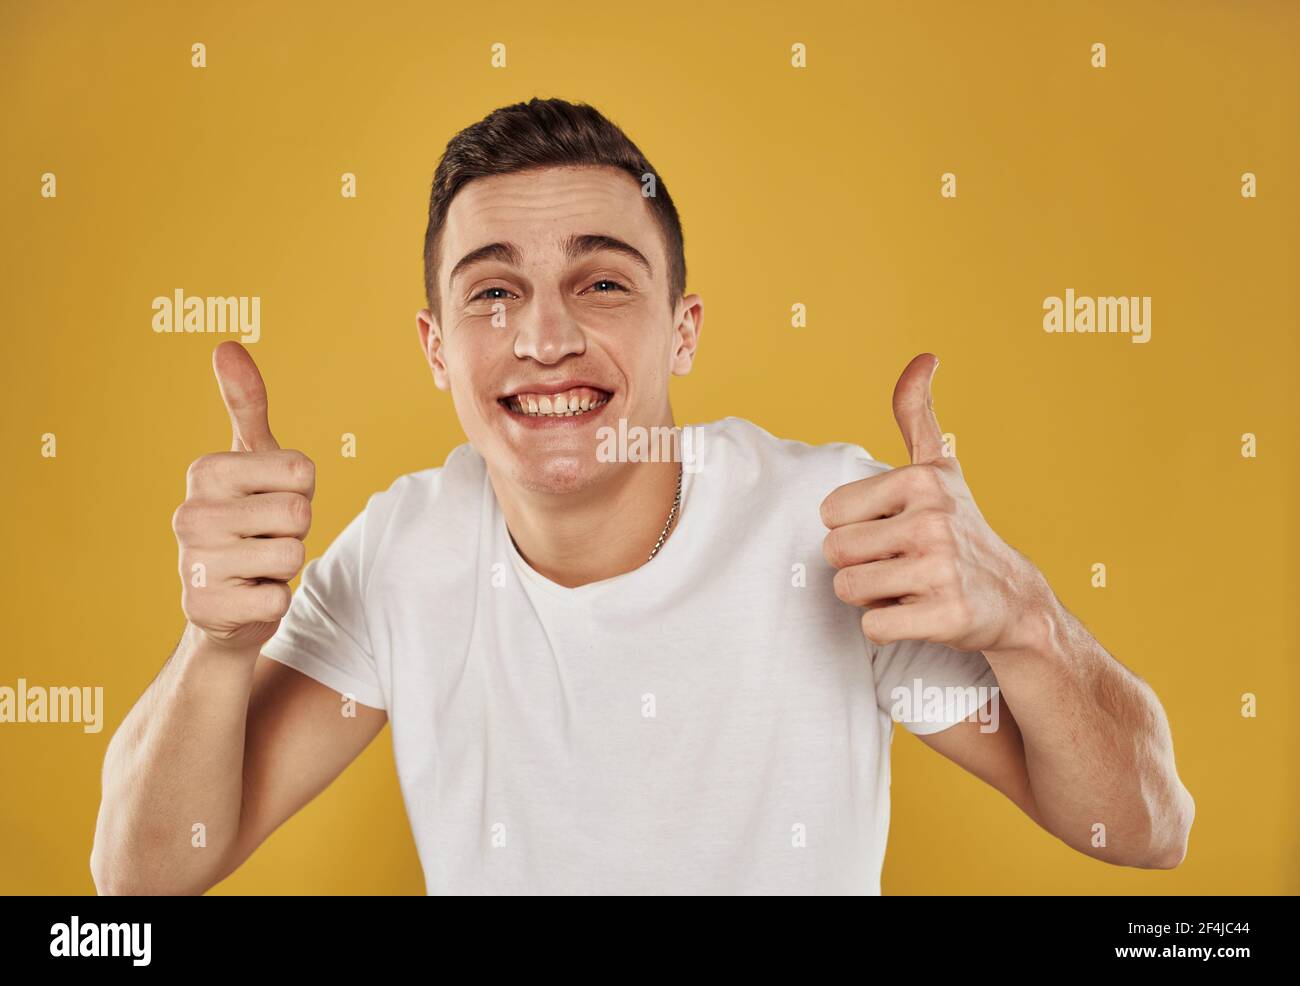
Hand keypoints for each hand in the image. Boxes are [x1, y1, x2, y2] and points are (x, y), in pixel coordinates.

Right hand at [171, 342, 314, 650]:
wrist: (223, 602)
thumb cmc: (249, 519)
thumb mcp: (252, 459)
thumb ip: (247, 404)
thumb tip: (225, 345)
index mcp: (206, 472)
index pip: (300, 470)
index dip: (300, 489)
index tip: (272, 500)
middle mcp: (190, 514)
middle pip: (298, 514)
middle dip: (296, 530)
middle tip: (269, 537)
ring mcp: (194, 564)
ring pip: (292, 556)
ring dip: (286, 566)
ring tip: (258, 565)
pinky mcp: (207, 610)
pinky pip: (280, 599)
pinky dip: (275, 601)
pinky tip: (248, 596)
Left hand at [820, 353, 1049, 653]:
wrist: (1014, 599)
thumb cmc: (961, 529)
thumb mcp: (939, 469)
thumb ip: (917, 415)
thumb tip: (924, 357)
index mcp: (921, 481)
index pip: (829, 513)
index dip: (853, 529)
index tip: (893, 531)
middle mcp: (933, 520)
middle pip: (835, 553)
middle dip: (859, 565)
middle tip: (902, 564)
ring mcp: (941, 569)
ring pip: (848, 590)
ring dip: (871, 597)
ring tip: (910, 587)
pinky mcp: (946, 616)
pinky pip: (872, 627)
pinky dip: (887, 628)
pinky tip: (919, 613)